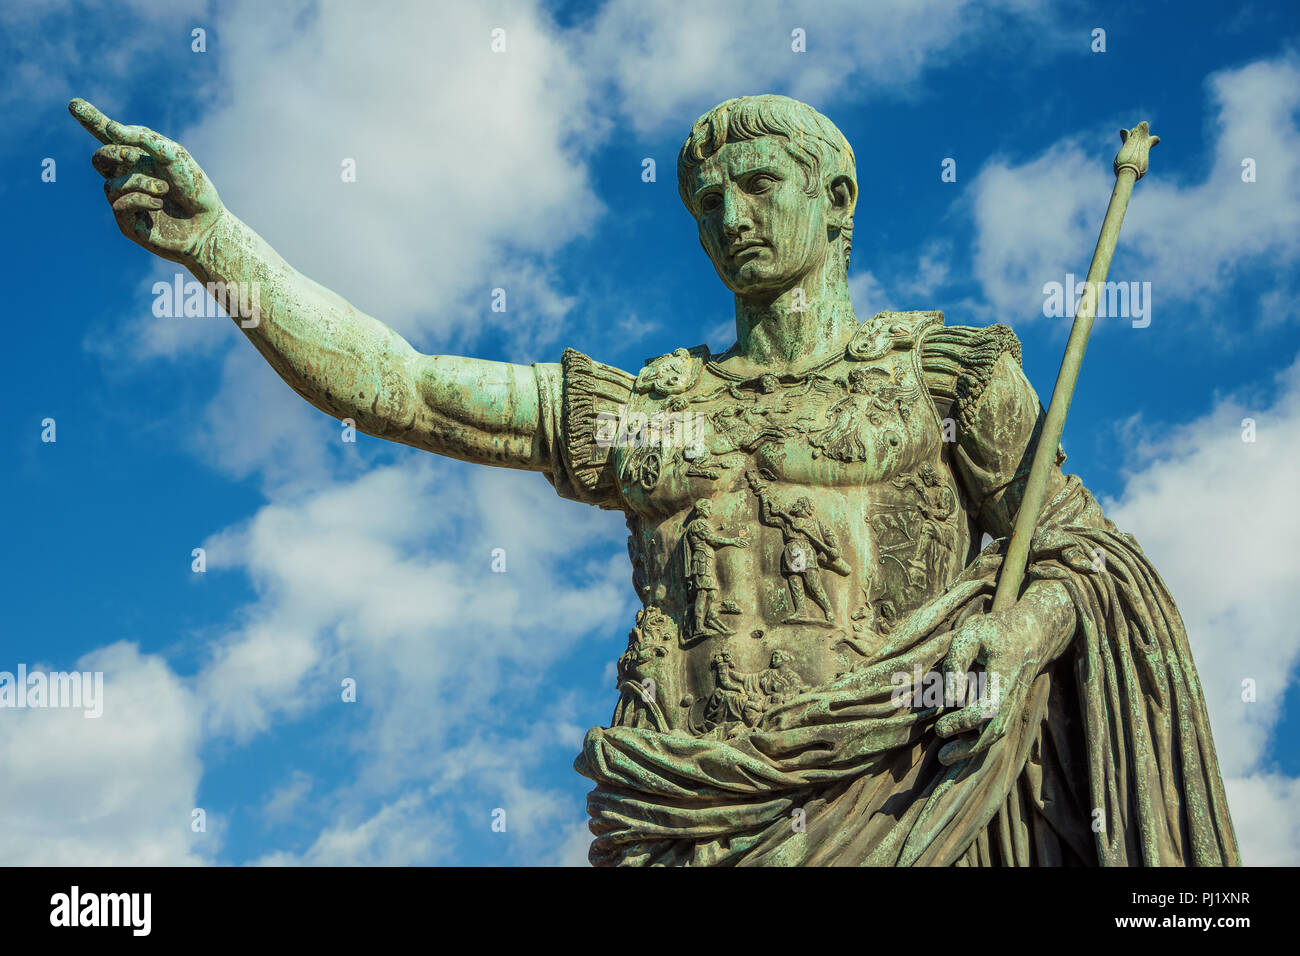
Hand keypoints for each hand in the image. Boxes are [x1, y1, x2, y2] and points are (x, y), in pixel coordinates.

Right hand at [69, 98, 223, 262]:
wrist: (209, 225)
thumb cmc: (194, 188)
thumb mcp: (173, 156)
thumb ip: (144, 139)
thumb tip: (110, 128)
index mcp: (138, 159)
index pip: (108, 138)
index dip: (91, 120)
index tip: (73, 103)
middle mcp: (128, 177)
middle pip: (99, 159)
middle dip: (113, 153)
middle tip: (132, 155)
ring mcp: (126, 201)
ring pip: (110, 184)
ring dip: (138, 182)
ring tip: (164, 189)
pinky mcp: (128, 224)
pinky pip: (119, 204)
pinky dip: (140, 199)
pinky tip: (158, 204)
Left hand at [933, 601, 1050, 765]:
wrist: (1032, 634)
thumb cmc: (996, 632)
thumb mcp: (971, 634)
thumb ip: (956, 663)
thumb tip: (950, 698)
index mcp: (1004, 677)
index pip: (988, 709)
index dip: (964, 722)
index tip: (940, 728)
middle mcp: (1013, 696)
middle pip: (995, 732)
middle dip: (969, 748)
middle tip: (941, 756)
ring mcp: (1014, 704)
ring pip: (997, 735)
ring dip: (973, 749)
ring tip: (944, 757)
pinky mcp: (1010, 707)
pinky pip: (997, 730)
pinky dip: (979, 741)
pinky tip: (958, 744)